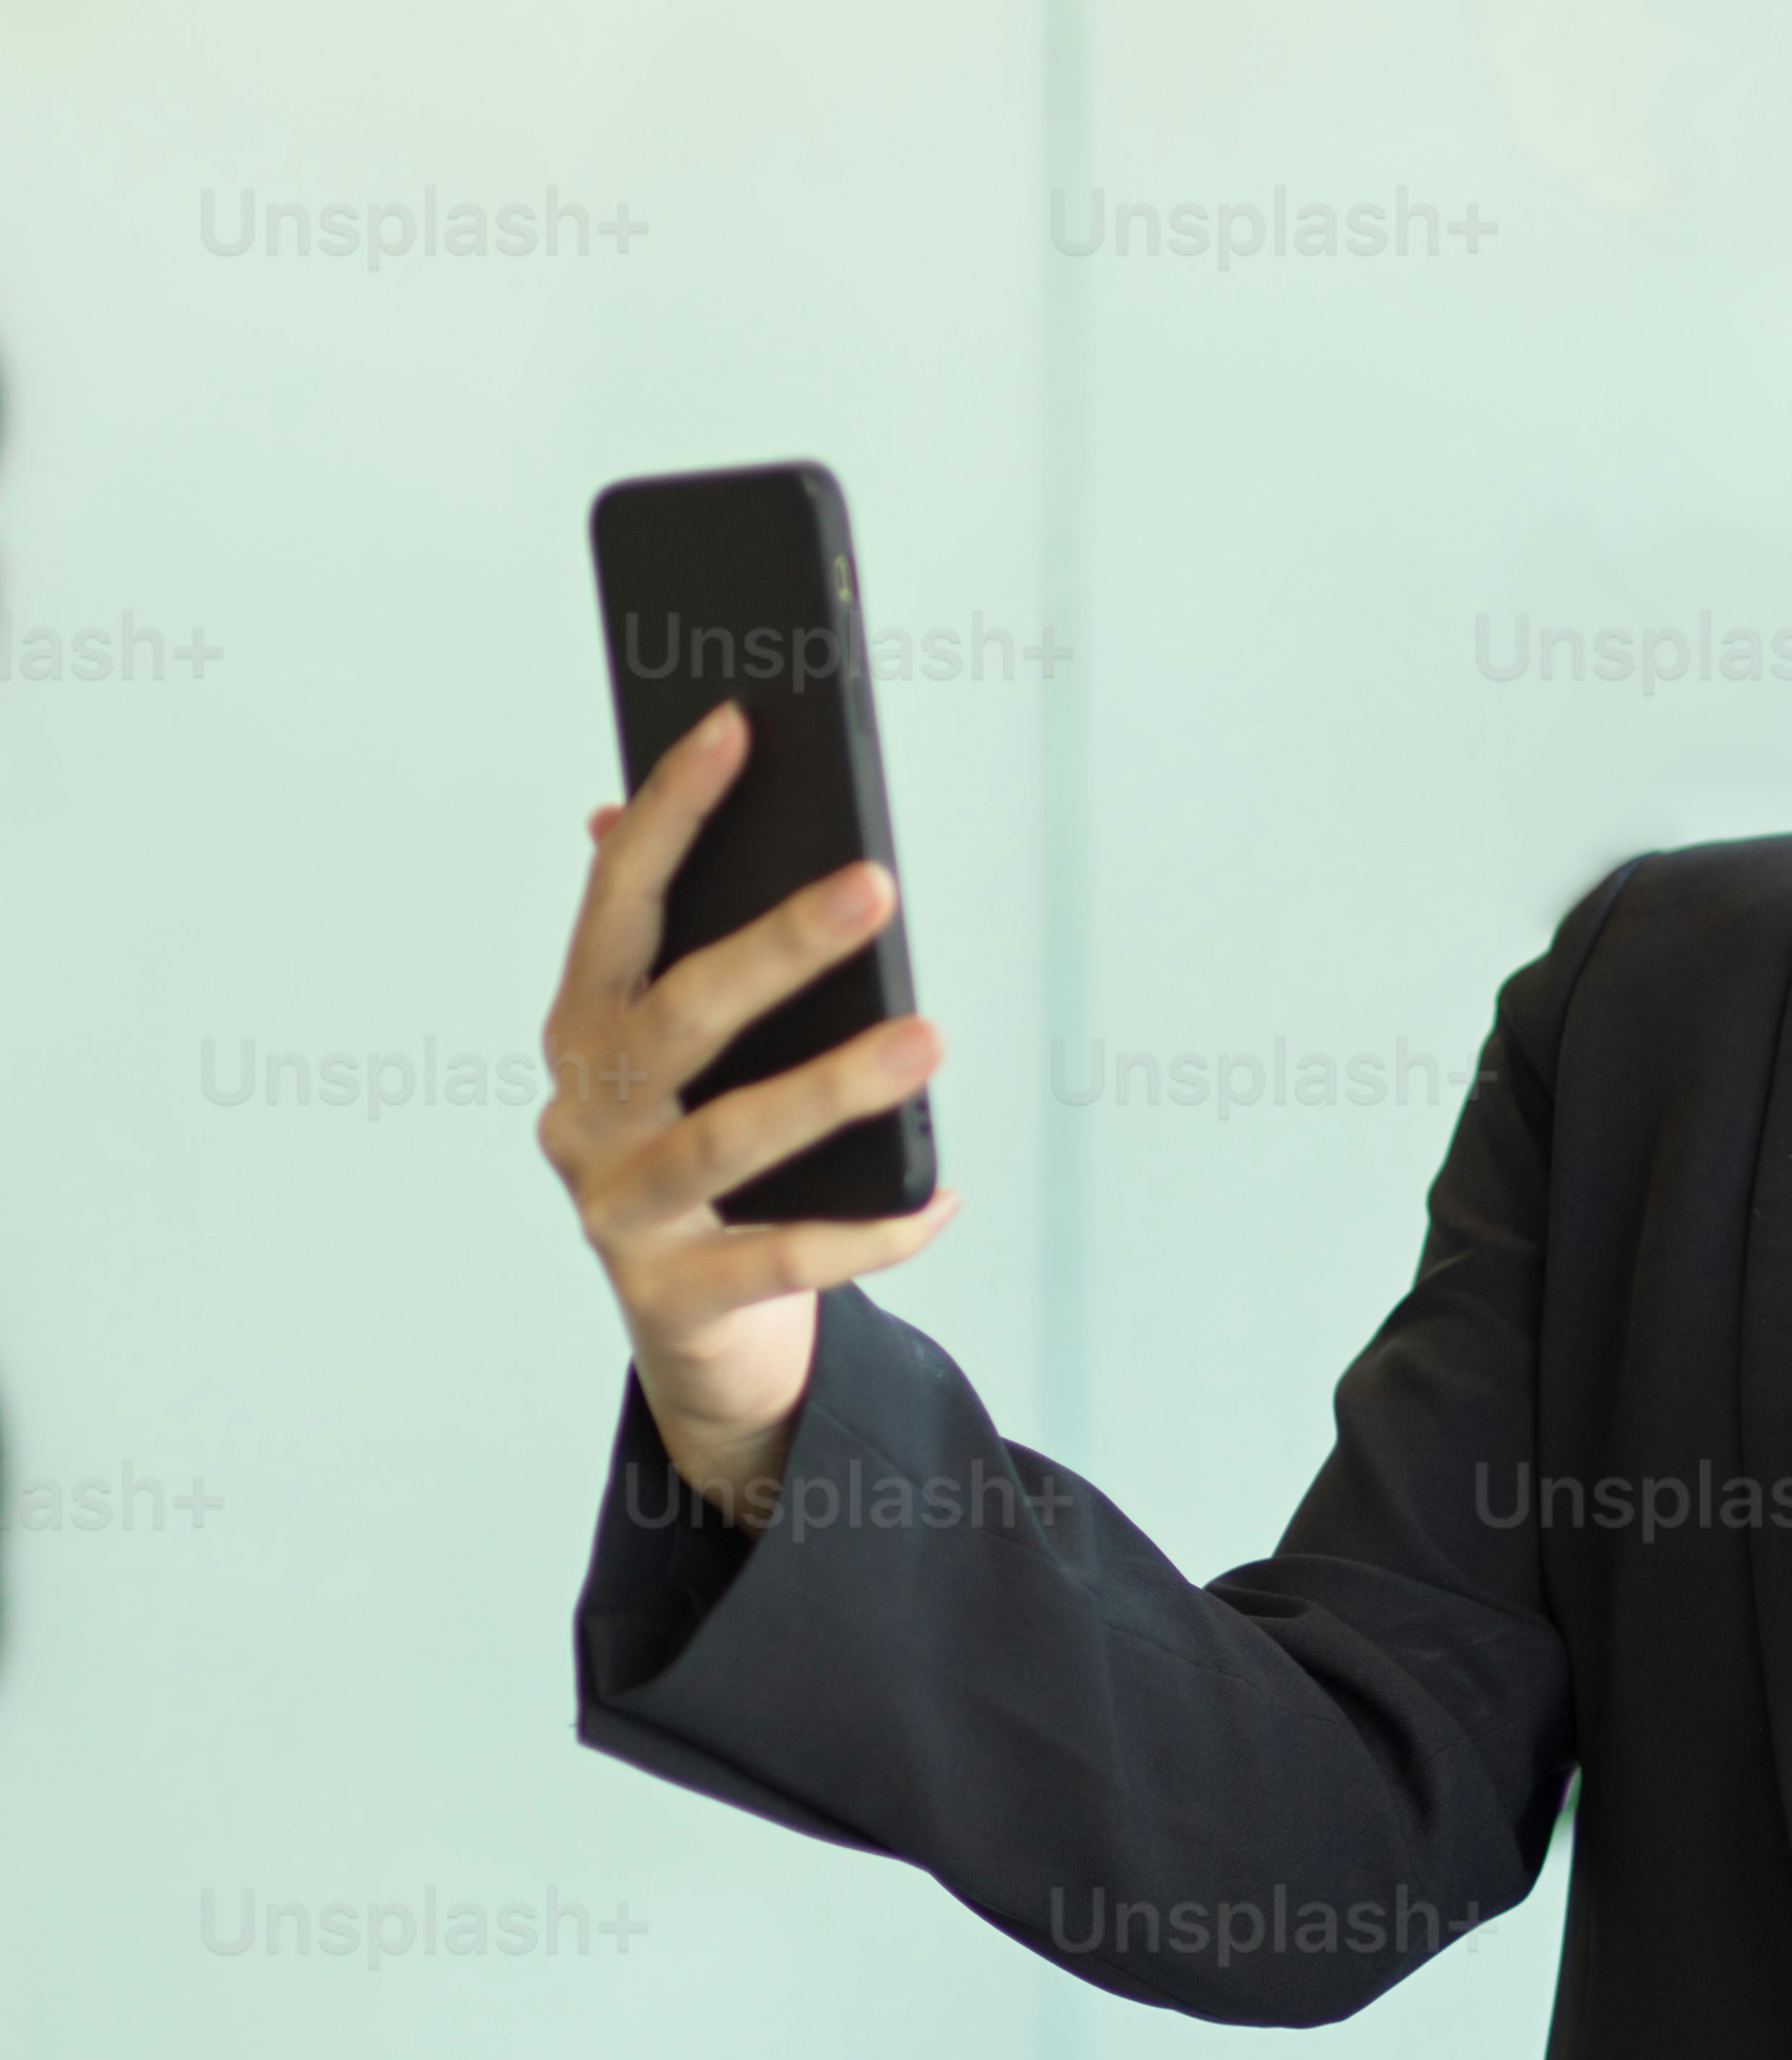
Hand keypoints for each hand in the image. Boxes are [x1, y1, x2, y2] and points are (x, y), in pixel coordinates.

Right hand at [537, 700, 958, 1523]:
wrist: (694, 1334)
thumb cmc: (702, 1165)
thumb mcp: (682, 1053)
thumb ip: (669, 945)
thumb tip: (619, 803)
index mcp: (585, 1028)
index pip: (620, 900)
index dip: (672, 812)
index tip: (737, 726)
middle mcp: (584, 1110)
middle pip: (679, 1014)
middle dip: (776, 946)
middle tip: (877, 886)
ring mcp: (617, 1207)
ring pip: (723, 1138)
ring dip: (829, 1087)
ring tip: (927, 1042)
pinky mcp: (669, 1295)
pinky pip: (776, 1262)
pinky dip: (863, 1232)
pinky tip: (938, 1199)